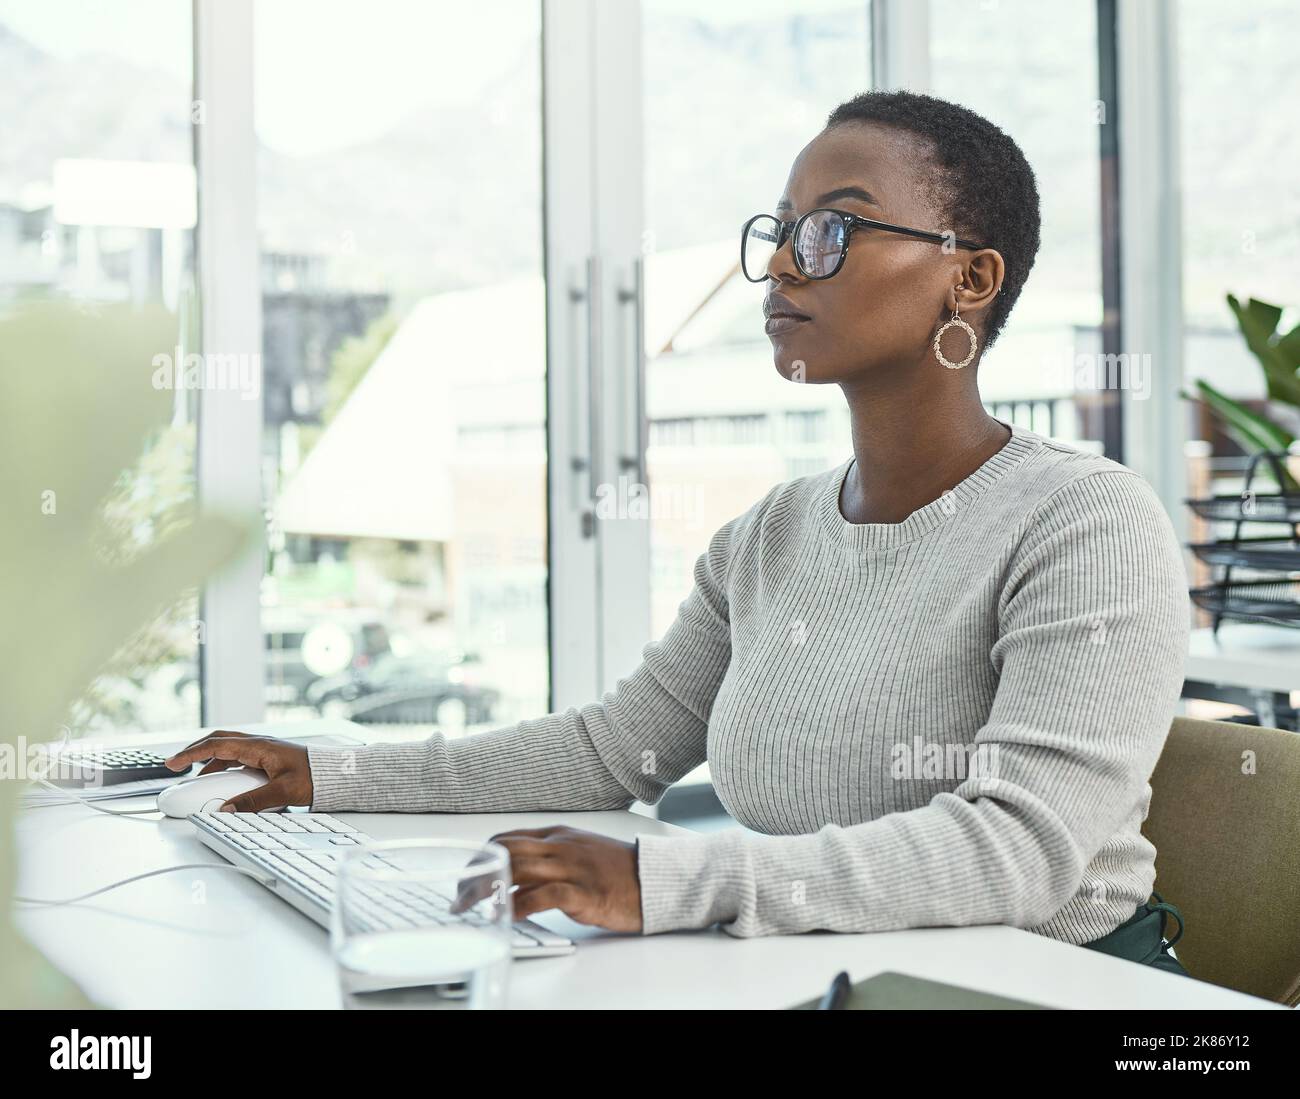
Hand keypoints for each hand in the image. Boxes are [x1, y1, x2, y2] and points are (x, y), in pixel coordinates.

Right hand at [164, 730, 312, 812]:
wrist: (336, 773)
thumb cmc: (316, 777)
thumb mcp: (284, 792)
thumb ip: (254, 801)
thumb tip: (226, 810)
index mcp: (259, 747)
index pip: (217, 746)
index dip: (191, 754)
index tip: (172, 763)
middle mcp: (259, 745)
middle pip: (218, 741)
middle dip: (194, 751)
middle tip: (175, 764)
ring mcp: (263, 750)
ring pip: (228, 750)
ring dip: (209, 760)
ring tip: (195, 778)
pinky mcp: (268, 758)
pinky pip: (239, 758)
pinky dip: (224, 766)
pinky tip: (221, 781)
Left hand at [478, 826, 642, 932]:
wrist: (655, 879)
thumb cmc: (619, 870)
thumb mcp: (580, 853)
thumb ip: (551, 857)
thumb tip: (518, 874)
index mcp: (558, 835)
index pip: (507, 838)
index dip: (481, 856)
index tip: (467, 875)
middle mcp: (560, 846)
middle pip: (504, 851)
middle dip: (475, 872)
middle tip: (458, 895)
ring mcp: (571, 867)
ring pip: (515, 870)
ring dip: (486, 890)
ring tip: (469, 907)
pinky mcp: (582, 892)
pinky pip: (541, 895)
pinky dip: (518, 905)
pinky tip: (505, 916)